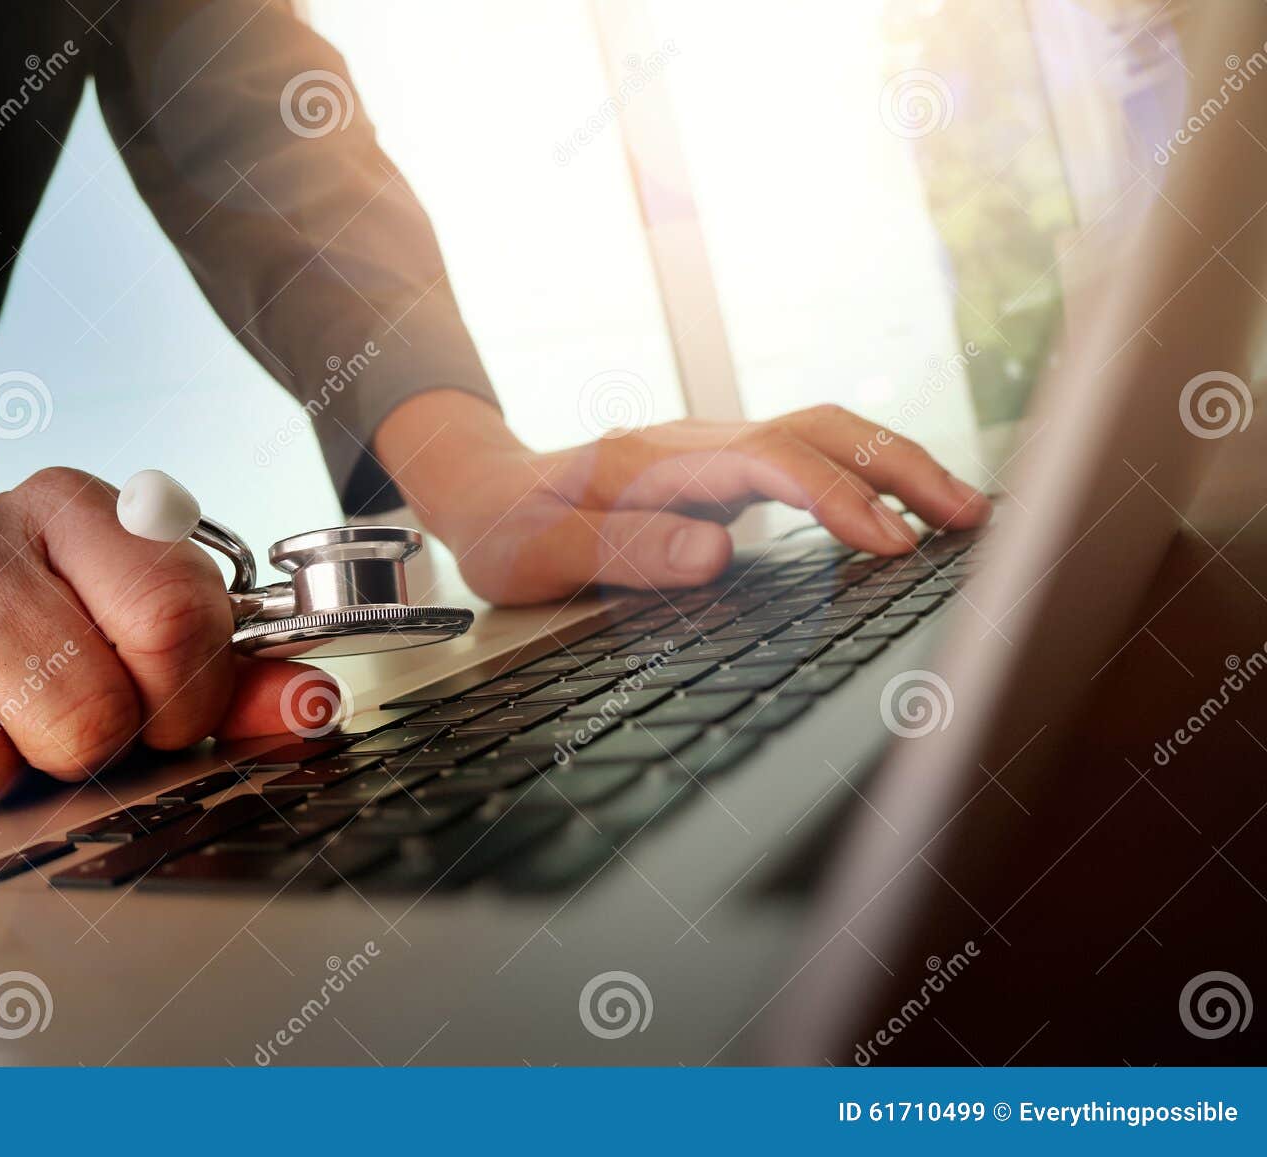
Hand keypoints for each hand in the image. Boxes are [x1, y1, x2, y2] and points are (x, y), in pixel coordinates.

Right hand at [0, 468, 328, 829]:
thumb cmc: (29, 648)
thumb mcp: (146, 651)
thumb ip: (238, 683)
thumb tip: (311, 710)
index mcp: (74, 509)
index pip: (174, 621)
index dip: (180, 700)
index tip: (155, 713)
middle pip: (77, 709)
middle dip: (76, 750)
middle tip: (45, 728)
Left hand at [376, 393, 990, 604]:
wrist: (484, 494)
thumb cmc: (509, 530)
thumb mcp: (545, 556)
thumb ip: (626, 552)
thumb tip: (716, 554)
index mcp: (656, 458)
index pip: (769, 463)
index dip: (837, 499)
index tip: (892, 546)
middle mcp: (695, 444)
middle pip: (816, 430)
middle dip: (899, 466)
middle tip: (969, 518)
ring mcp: (713, 454)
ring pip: (822, 436)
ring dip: (894, 466)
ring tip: (963, 513)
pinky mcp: (722, 472)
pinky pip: (808, 460)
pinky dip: (864, 478)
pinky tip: (899, 513)